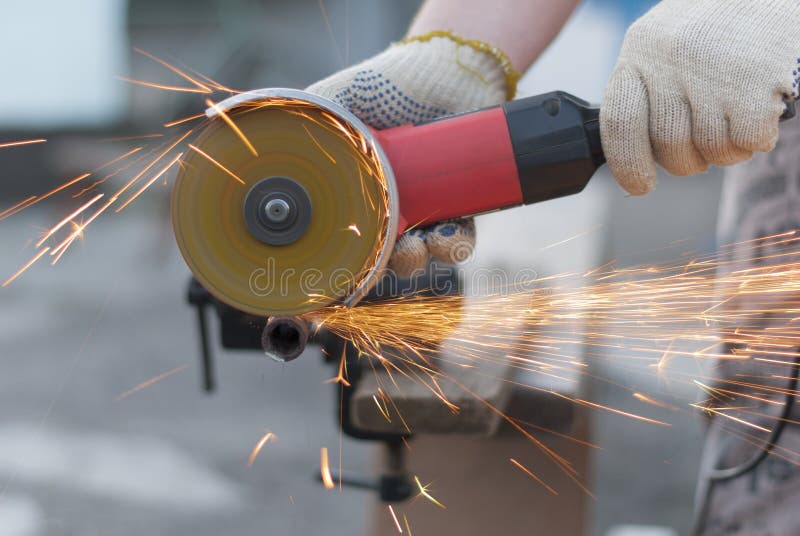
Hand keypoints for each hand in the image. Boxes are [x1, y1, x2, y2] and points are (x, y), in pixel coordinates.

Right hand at [307, 32, 515, 276]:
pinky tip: (447, 235)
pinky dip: (453, 246)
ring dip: (418, 259)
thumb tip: (275, 143)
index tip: (339, 273)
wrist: (443, 68)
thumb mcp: (336, 100)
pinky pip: (460, 240)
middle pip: (382, 256)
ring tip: (420, 244)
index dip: (343, 258)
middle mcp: (389, 203)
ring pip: (420, 255)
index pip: (346, 236)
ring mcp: (426, 207)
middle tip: (386, 255)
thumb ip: (306, 123)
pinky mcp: (463, 204)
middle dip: (382, 265)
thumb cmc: (387, 84)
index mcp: (356, 189)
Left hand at [600, 0, 799, 194]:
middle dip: (688, 161)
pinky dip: (757, 138)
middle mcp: (669, 57)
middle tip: (704, 147)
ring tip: (734, 121)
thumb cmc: (715, 28)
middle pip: (668, 146)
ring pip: (711, 148)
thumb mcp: (665, 46)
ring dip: (727, 150)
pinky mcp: (755, 77)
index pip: (619, 123)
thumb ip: (647, 91)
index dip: (628, 165)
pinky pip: (748, 139)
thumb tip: (636, 155)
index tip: (640, 185)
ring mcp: (712, 67)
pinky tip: (760, 110)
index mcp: (639, 50)